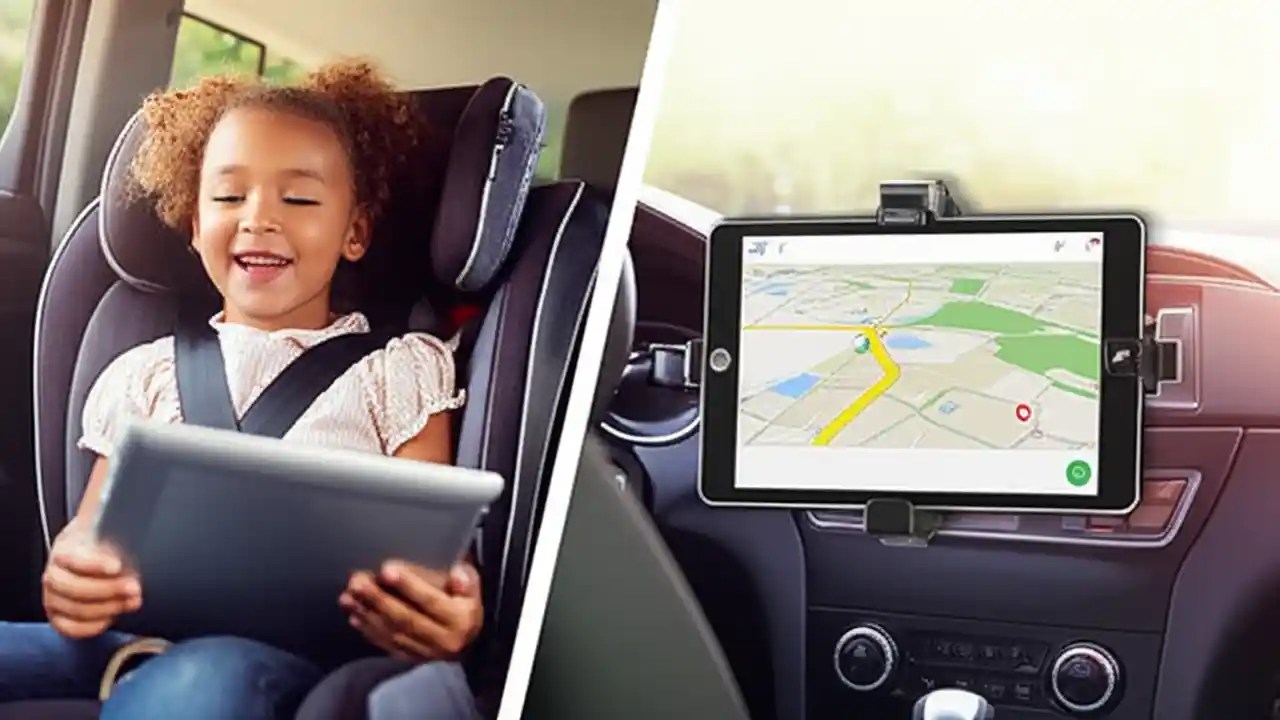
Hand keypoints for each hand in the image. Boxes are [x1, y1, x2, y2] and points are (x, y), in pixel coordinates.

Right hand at [42, 517, 140, 638]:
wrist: (92, 553)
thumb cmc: (104, 540)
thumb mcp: (108, 524)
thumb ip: (110, 513)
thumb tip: (115, 488)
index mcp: (65, 549)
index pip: (72, 558)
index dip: (93, 564)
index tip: (118, 566)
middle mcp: (53, 574)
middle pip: (72, 587)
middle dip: (106, 590)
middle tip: (135, 588)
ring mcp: (53, 597)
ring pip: (73, 608)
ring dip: (106, 608)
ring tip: (133, 601)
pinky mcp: (58, 616)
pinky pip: (68, 628)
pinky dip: (89, 627)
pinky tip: (111, 618)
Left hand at [340, 560, 482, 661]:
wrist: (470, 644)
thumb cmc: (467, 606)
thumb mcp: (475, 589)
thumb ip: (467, 580)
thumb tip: (456, 574)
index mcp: (459, 620)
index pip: (431, 601)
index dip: (408, 585)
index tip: (386, 569)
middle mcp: (441, 640)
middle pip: (405, 618)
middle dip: (378, 599)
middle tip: (357, 581)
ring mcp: (424, 652)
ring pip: (392, 633)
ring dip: (367, 614)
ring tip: (348, 596)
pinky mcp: (410, 659)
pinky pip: (386, 646)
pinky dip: (368, 631)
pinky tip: (354, 616)